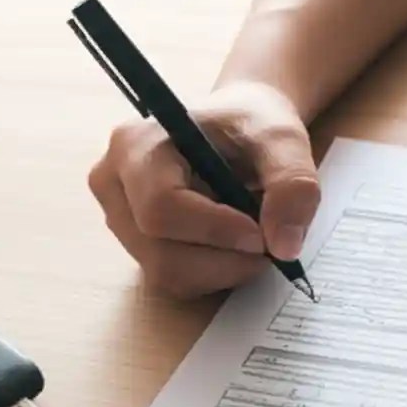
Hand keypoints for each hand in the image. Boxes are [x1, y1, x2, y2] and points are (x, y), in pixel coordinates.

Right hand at [88, 82, 320, 297]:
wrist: (241, 128)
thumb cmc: (253, 125)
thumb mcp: (284, 140)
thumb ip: (292, 184)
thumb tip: (283, 246)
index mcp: (136, 145)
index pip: (161, 208)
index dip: (216, 231)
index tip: (262, 235)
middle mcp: (114, 184)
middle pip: (161, 253)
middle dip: (225, 259)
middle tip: (269, 242)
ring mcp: (121, 219)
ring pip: (168, 274)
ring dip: (224, 269)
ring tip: (253, 236)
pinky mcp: (138, 246)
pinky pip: (176, 281)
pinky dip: (215, 274)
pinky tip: (233, 245)